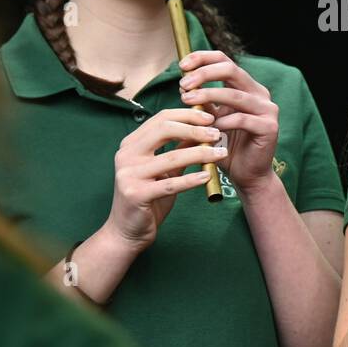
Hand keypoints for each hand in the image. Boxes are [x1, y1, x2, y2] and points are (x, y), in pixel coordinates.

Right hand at [105, 107, 227, 246]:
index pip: (161, 119)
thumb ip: (179, 149)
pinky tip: (207, 176)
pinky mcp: (135, 194)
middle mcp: (126, 155)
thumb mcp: (165, 170)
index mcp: (131, 144)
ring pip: (171, 157)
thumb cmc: (148, 197)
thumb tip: (204, 130)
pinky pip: (169, 184)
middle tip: (217, 134)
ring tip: (221, 154)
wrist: (126, 231)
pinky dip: (191, 179)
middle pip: (164, 130)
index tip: (210, 118)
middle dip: (195, 129)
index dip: (187, 115)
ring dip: (201, 154)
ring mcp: (129, 174)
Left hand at [178, 50, 278, 193]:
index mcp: (246, 86)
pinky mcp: (269, 127)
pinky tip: (208, 128)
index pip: (225, 60)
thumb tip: (183, 85)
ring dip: (208, 95)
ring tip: (187, 100)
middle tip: (183, 84)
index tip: (182, 65)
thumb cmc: (226, 146)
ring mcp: (267, 109)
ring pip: (235, 94)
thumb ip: (202, 103)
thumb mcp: (210, 120)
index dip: (203, 58)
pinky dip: (222, 122)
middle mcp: (259, 93)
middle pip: (232, 69)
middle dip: (204, 74)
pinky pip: (242, 119)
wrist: (248, 175)